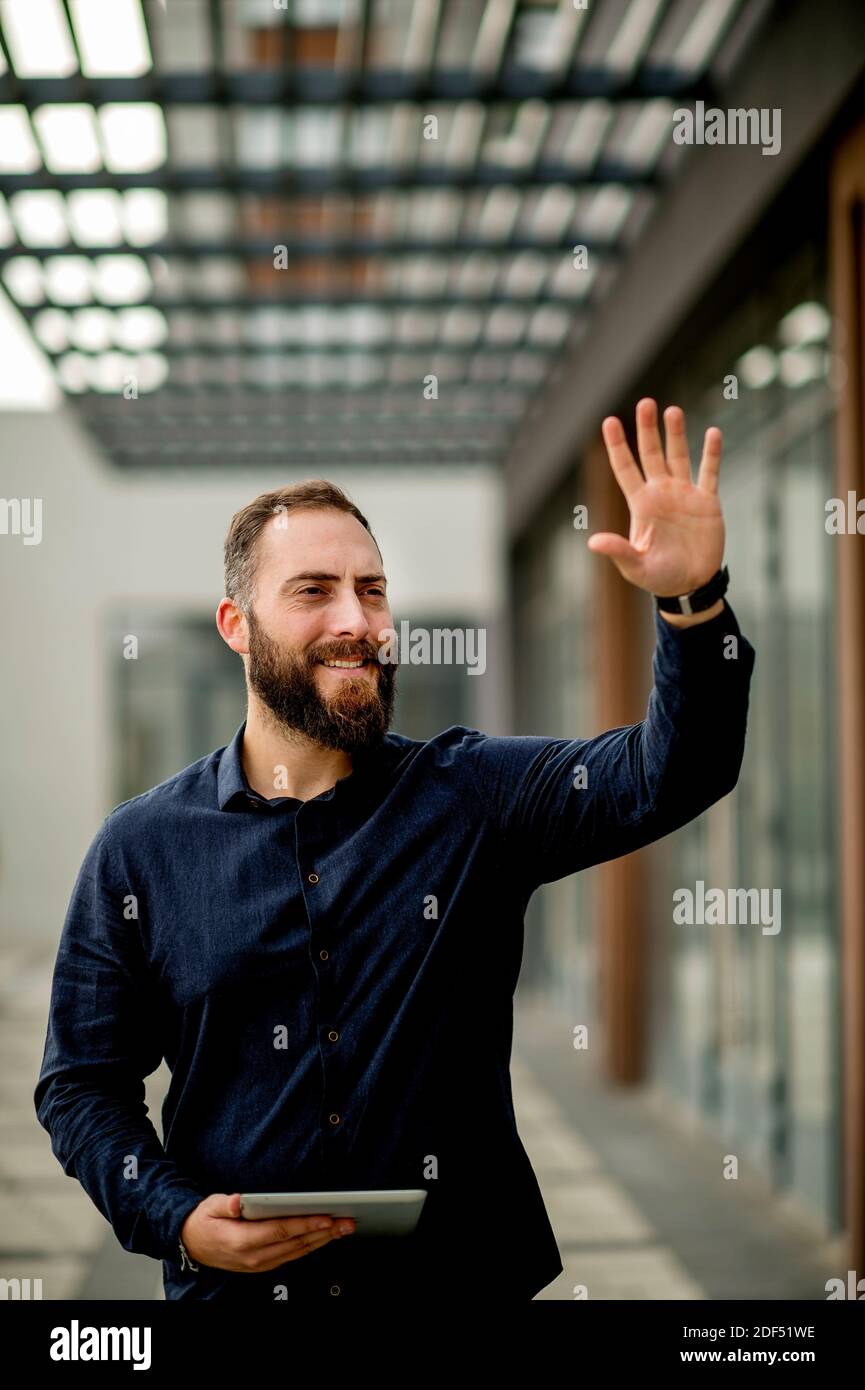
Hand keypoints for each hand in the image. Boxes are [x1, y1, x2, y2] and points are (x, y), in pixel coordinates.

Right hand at [180, 1193, 355, 1272]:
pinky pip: (292, 1256)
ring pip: (298, 1252)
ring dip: (322, 1241)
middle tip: (346, 1222)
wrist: (192, 1245)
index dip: (305, 1224)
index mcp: (241, 1240)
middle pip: (295, 1243)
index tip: (325, 1217)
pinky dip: (311, 1246)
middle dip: (324, 1232)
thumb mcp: (210, 1206)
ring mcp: (260, 1264)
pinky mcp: (264, 1264)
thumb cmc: (204, 1222)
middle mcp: (253, 1257)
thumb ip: (225, 1204)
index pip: (280, 1231)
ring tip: (343, 1228)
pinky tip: (324, 1238)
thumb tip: (237, 1201)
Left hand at [588, 398, 724, 596]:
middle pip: (651, 454)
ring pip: (679, 456)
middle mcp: (661, 493)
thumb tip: (593, 542)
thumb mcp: (636, 566)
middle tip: (645, 403)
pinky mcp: (707, 502)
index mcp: (641, 505)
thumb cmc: (660, 578)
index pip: (625, 469)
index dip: (617, 446)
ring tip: (671, 411)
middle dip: (647, 429)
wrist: (692, 585)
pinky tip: (713, 433)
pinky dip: (712, 454)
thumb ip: (618, 551)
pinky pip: (710, 472)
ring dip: (676, 434)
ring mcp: (684, 495)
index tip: (609, 421)